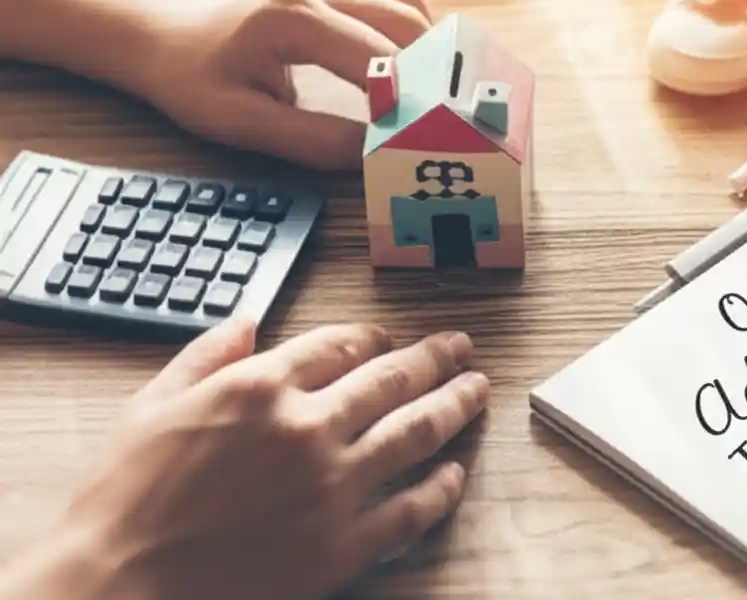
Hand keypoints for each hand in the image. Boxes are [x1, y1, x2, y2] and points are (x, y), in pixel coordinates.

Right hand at [0, 319, 487, 599]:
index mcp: (259, 388)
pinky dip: (441, 489)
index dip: (369, 337)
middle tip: (460, 347)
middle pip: (392, 379)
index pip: (337, 345)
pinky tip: (454, 475)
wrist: (119, 588)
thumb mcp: (149, 407)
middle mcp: (306, 427)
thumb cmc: (123, 504)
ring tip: (477, 389)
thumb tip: (246, 322)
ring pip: (416, 432)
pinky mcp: (343, 545)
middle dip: (434, 357)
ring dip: (455, 405)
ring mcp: (332, 486)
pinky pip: (412, 509)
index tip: (386, 338)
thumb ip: (204, 356)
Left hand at [136, 0, 431, 169]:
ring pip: (409, 10)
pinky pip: (395, 3)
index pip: (377, 60)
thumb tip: (374, 156)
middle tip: (446, 126)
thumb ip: (311, 140)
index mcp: (293, 19)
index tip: (427, 139)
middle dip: (432, 78)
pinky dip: (415, 37)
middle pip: (405, 27)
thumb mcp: (240, 123)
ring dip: (430, 55)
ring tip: (436, 103)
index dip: (408, 101)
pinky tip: (416, 73)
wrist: (164, 37)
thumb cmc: (192, 80)